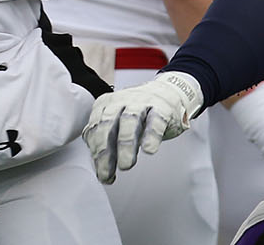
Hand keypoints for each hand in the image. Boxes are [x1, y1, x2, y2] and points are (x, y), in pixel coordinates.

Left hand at [83, 70, 202, 183]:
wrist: (169, 92)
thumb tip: (97, 161)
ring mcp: (142, 102)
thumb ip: (105, 137)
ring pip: (129, 121)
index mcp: (106, 104)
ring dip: (125, 145)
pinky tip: (148, 150)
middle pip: (108, 124)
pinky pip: (156, 121)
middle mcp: (121, 101)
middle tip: (107, 172)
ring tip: (125, 165)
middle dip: (105, 151)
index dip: (94, 152)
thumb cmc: (140, 111)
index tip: (100, 171)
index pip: (94, 128)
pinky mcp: (162, 107)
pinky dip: (151, 136)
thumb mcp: (118, 119)